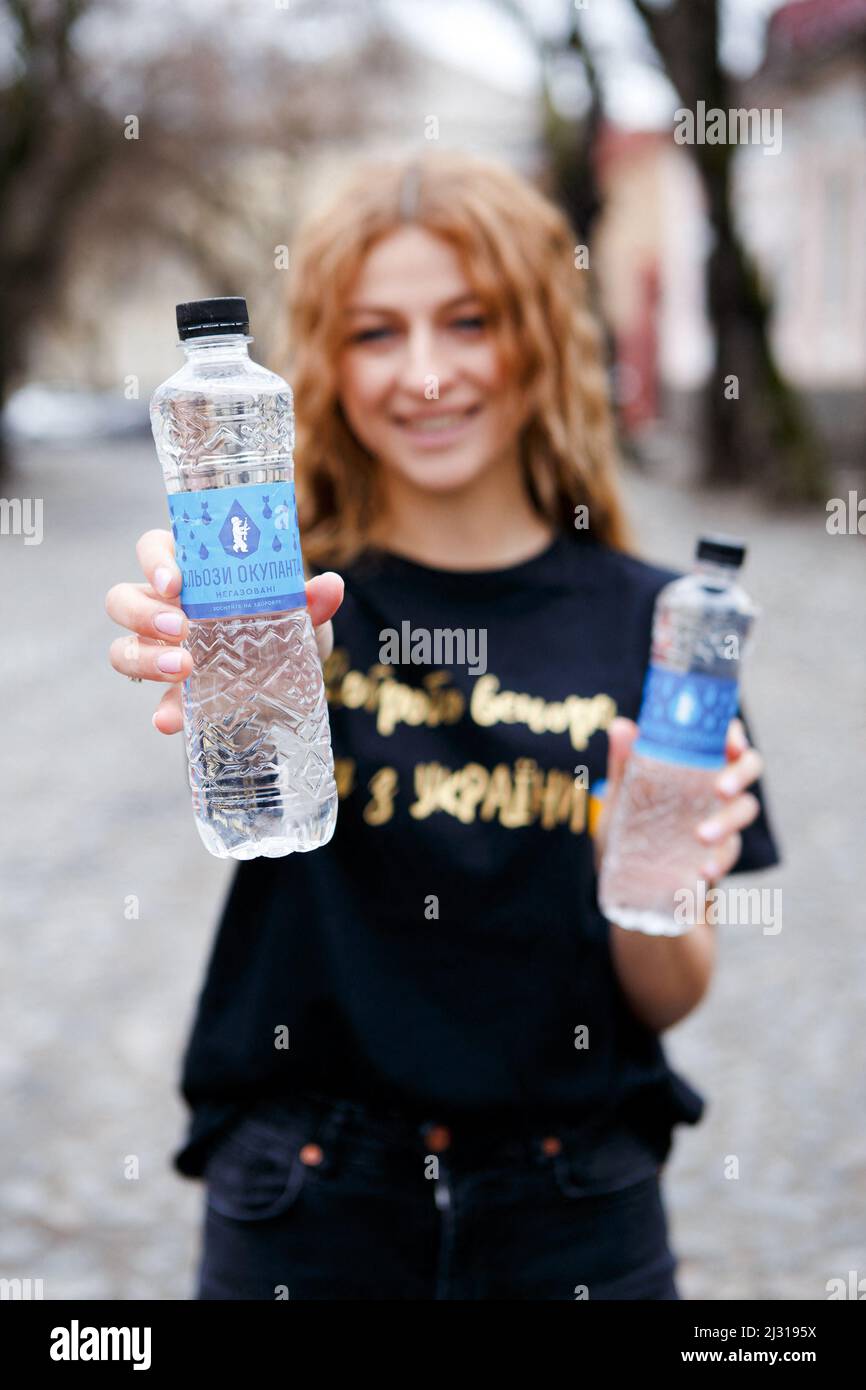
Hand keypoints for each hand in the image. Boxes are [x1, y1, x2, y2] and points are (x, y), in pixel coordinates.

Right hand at [106, 527, 344, 734]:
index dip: (154, 560)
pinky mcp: (176, 695)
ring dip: (143, 658)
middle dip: (142, 613)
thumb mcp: (302, 612)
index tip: (175, 582)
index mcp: (192, 573)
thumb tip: (330, 586)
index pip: (153, 549)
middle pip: (122, 599)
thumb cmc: (285, 627)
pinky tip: (171, 720)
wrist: (293, 682)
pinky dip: (164, 712)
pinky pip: (157, 702)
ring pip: (123, 648)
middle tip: (180, 629)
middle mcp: (166, 609)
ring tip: (181, 669)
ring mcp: (163, 652)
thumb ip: (311, 600)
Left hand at [593, 716, 763, 883]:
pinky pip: (730, 851)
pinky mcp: (720, 852)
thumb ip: (624, 763)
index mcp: (697, 761)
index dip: (734, 733)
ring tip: (702, 837)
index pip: (724, 736)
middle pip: (749, 766)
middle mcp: (716, 785)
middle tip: (722, 789)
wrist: (626, 879)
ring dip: (728, 821)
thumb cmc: (629, 826)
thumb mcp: (621, 795)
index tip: (732, 741)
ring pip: (745, 809)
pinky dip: (720, 860)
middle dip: (741, 774)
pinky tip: (704, 870)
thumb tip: (621, 726)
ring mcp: (723, 818)